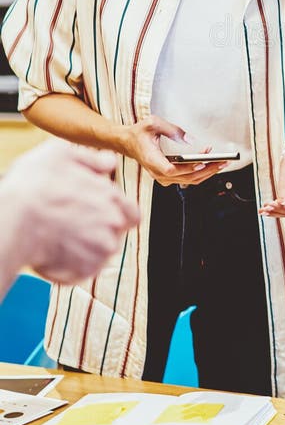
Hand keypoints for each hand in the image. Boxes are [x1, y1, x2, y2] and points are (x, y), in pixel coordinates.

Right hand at [1, 138, 139, 284]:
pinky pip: (80, 271)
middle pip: (114, 234)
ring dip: (82, 249)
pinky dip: (68, 266)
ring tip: (56, 238)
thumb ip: (92, 159)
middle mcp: (113, 225)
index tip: (97, 215)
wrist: (13, 219)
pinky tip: (49, 253)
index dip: (117, 214)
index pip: (131, 214)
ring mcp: (100, 250)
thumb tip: (110, 162)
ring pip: (98, 254)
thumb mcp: (62, 153)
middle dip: (97, 232)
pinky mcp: (84, 271)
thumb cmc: (34, 184)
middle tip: (70, 226)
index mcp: (112, 197)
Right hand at [120, 114, 228, 186]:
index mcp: (151, 159)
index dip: (187, 168)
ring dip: (206, 172)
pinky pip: (187, 178)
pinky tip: (210, 163)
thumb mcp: (153, 123)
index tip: (201, 163)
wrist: (128, 142)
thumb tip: (190, 139)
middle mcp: (157, 172)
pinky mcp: (168, 177)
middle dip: (206, 170)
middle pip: (185, 177)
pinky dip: (200, 172)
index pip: (170, 170)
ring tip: (221, 162)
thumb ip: (172, 129)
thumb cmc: (139, 133)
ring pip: (188, 180)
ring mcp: (162, 177)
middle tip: (221, 161)